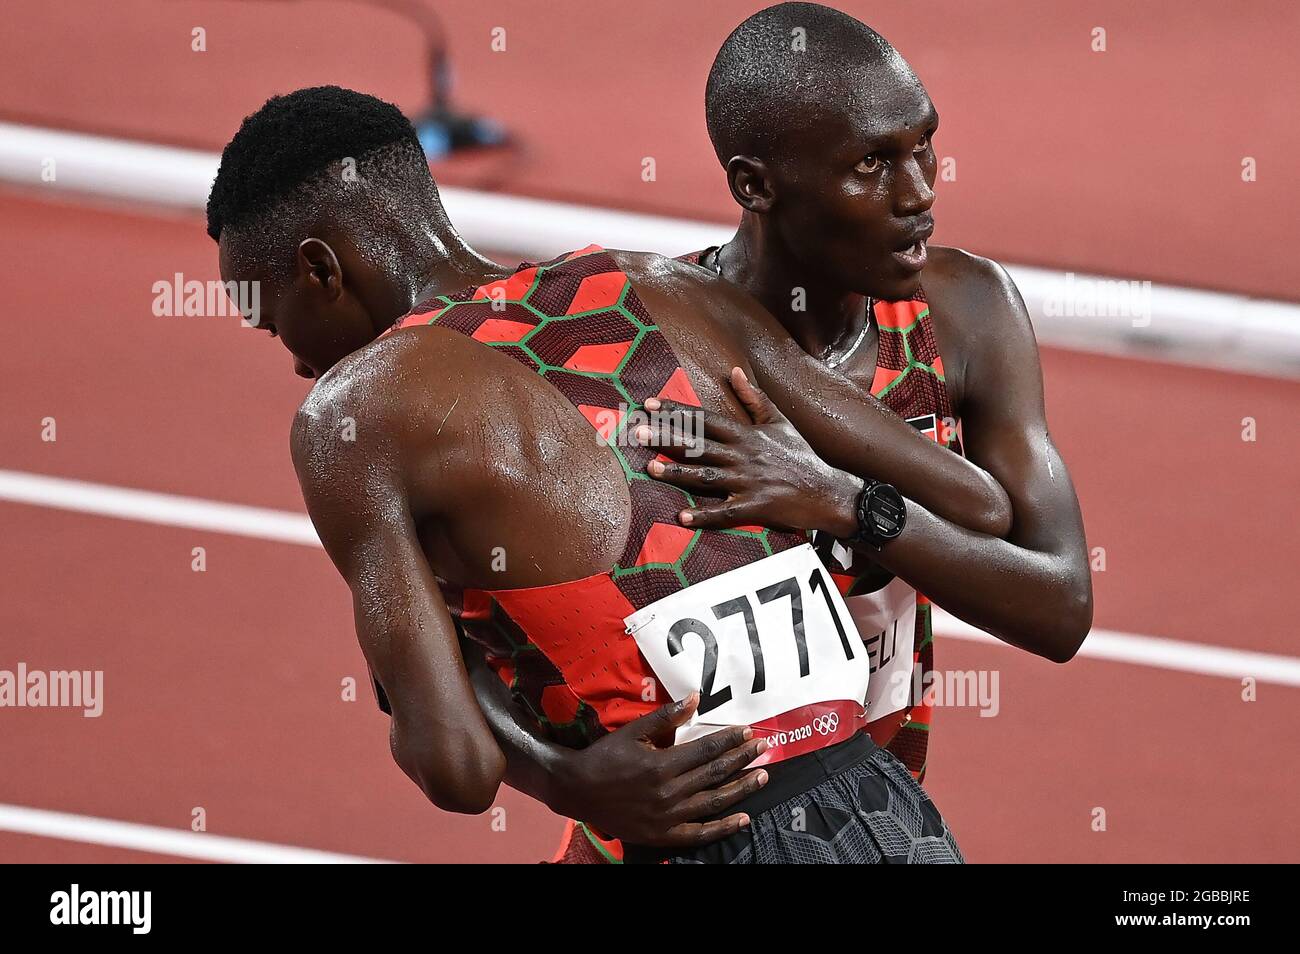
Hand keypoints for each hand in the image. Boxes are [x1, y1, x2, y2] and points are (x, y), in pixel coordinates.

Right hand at [547, 693, 769, 847]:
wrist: (577, 790)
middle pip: (715, 773)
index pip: (706, 750)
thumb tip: (695, 698)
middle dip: (742, 759)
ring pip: (713, 802)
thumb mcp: (632, 731)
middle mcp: (668, 792)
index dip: (730, 740)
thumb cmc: (604, 757)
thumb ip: (666, 717)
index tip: (748, 732)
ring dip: (741, 789)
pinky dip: (723, 827)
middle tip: (764, 748)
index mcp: (661, 764)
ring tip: (762, 777)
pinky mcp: (662, 836)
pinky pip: (699, 834)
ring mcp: (667, 817)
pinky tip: (743, 818)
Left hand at [638, 367, 862, 535]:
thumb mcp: (779, 421)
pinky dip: (703, 516)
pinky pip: (724, 513)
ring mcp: (747, 482)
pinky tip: (681, 517)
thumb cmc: (801, 455)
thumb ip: (754, 397)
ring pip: (706, 477)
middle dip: (668, 438)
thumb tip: (733, 370)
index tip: (650, 405)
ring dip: (677, 473)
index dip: (677, 411)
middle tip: (639, 433)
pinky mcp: (754, 507)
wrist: (827, 490)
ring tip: (650, 469)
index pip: (705, 419)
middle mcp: (743, 456)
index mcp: (747, 434)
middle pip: (699, 445)